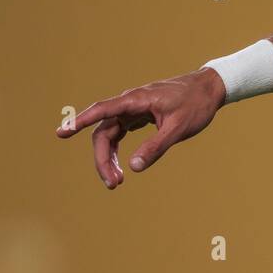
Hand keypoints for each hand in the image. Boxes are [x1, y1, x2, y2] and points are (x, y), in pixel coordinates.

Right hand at [56, 68, 226, 187]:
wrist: (210, 88)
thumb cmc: (196, 105)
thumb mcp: (178, 128)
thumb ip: (156, 146)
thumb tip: (133, 167)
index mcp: (137, 100)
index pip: (102, 110)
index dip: (80, 121)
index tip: (61, 132)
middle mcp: (131, 103)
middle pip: (104, 131)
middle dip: (103, 159)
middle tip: (113, 184)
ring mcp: (134, 108)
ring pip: (110, 134)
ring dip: (109, 157)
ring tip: (116, 182)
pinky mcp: (140, 114)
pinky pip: (120, 132)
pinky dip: (118, 149)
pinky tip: (121, 165)